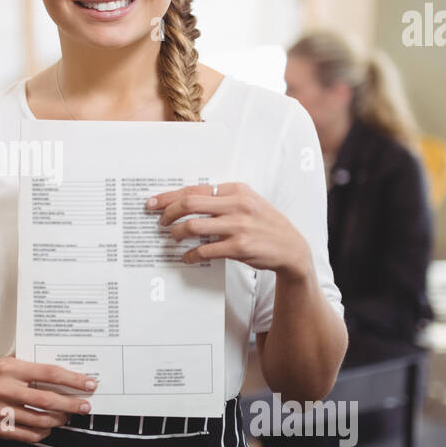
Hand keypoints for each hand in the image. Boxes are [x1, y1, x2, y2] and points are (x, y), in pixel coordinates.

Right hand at [0, 356, 96, 443]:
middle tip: (86, 406)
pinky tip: (49, 426)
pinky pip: (27, 435)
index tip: (90, 384)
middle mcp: (2, 388)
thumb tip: (71, 374)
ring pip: (38, 420)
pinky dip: (43, 432)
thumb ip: (35, 367)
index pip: (48, 373)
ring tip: (67, 416)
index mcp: (9, 368)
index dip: (72, 380)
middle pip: (45, 400)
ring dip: (58, 420)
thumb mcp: (12, 361)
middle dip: (70, 404)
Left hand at [147, 182, 311, 278]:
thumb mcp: (248, 203)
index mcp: (236, 190)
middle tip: (160, 221)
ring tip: (173, 238)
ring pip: (193, 226)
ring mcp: (238, 226)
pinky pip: (204, 250)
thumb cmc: (265, 224)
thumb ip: (222, 200)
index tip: (154, 203)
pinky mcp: (239, 247)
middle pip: (189, 204)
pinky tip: (187, 256)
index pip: (195, 189)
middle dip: (168, 212)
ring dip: (177, 234)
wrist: (291, 247)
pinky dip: (191, 254)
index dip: (170, 196)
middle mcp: (237, 204)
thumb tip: (186, 201)